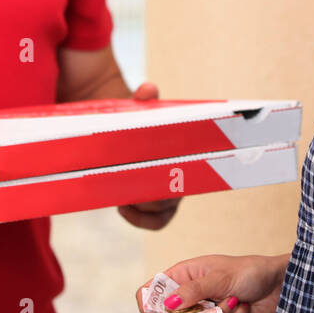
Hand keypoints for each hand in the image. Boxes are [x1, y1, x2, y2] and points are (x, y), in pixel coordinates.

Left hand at [118, 80, 180, 229]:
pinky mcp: (157, 206)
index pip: (193, 171)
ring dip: (141, 208)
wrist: (130, 135)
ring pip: (162, 211)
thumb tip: (148, 89)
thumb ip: (145, 99)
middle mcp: (181, 177)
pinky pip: (156, 222)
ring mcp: (170, 194)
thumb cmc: (142, 124)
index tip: (157, 176)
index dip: (177, 178)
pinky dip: (139, 219)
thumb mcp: (142, 109)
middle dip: (150, 197)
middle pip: (172, 197)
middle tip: (127, 188)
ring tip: (121, 198)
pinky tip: (121, 207)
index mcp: (184, 155)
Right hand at [135, 254, 287, 312]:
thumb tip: (167, 303)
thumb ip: (193, 291)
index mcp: (184, 275)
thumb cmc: (248, 271)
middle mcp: (191, 293)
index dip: (148, 302)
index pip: (153, 289)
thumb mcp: (219, 277)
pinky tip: (242, 307)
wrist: (277, 284)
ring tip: (234, 301)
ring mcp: (204, 309)